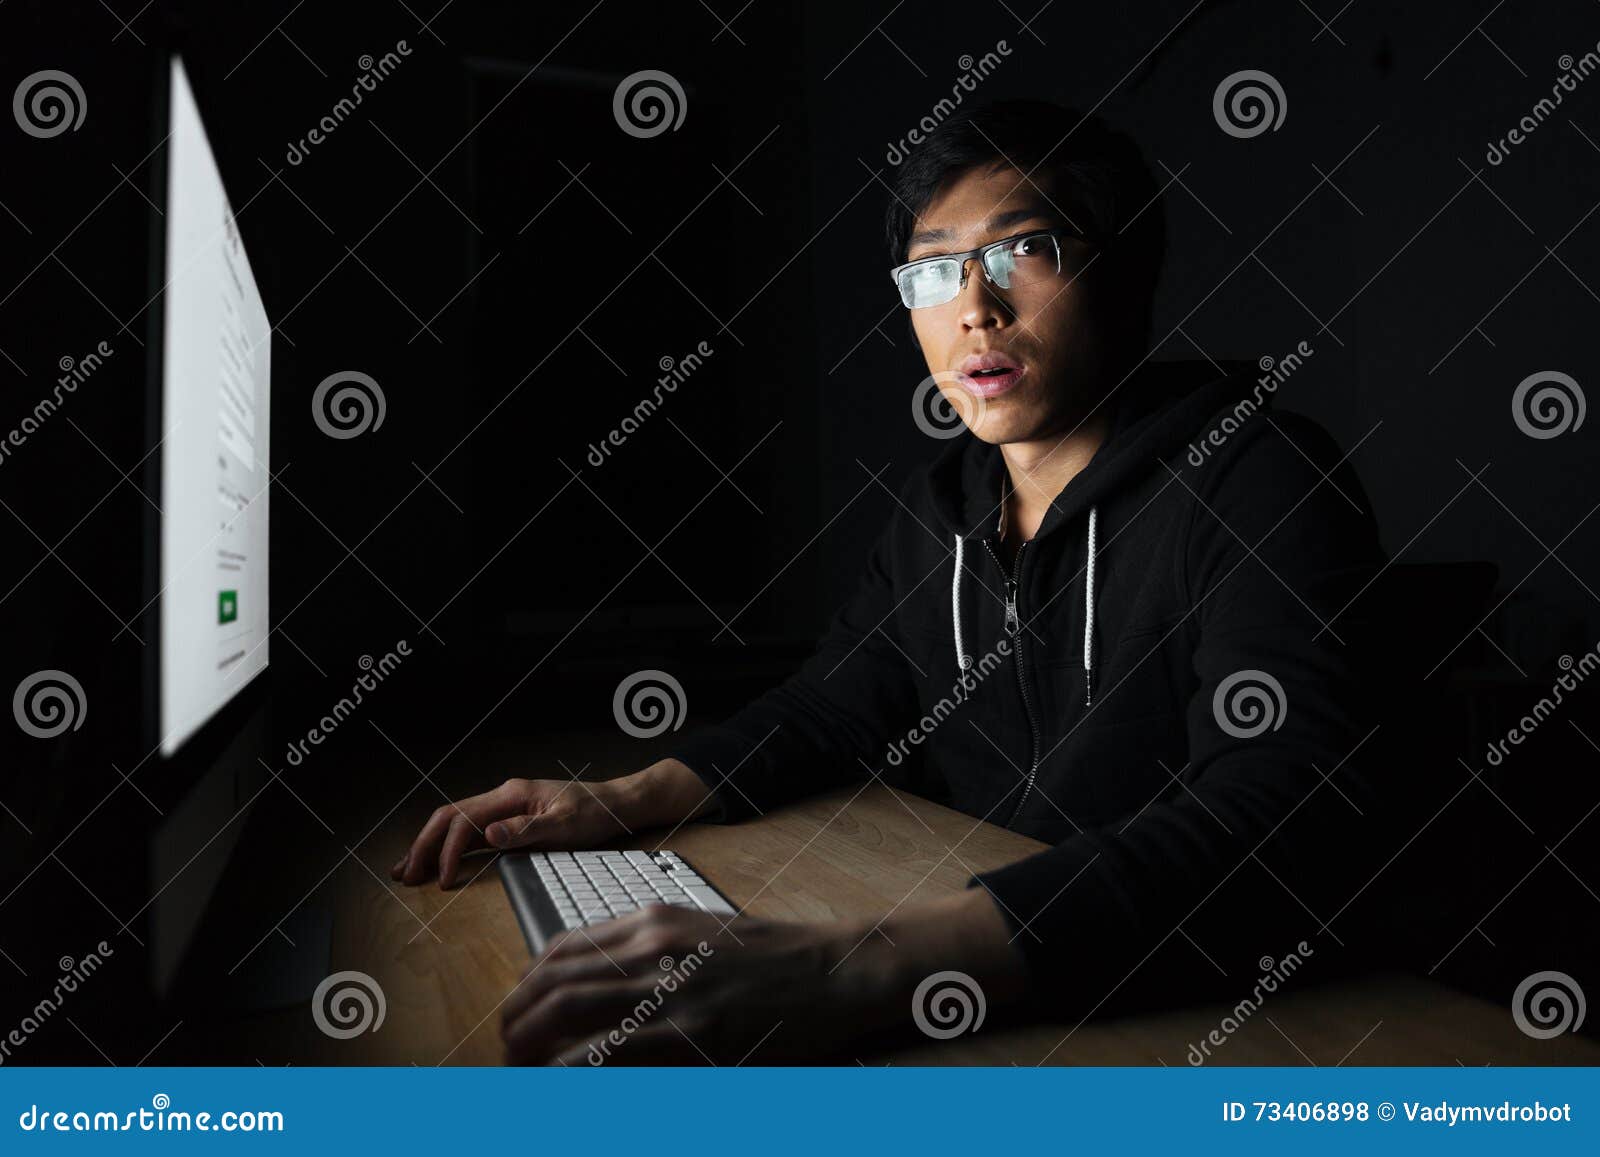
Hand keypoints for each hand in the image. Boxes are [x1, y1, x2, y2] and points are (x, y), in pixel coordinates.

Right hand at [391, 759, 713, 887]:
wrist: (618, 803)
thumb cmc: (597, 813)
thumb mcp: (568, 825)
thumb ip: (528, 830)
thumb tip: (489, 834)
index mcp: (513, 795)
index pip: (465, 821)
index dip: (447, 851)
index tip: (442, 881)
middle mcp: (504, 797)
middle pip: (449, 817)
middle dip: (423, 845)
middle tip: (404, 875)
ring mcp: (506, 807)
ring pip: (455, 822)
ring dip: (429, 844)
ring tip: (406, 869)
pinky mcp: (511, 819)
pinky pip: (470, 830)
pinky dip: (448, 845)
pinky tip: (438, 861)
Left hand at [499, 888, 1031, 1063]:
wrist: (833, 971)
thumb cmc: (773, 956)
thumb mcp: (702, 933)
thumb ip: (648, 951)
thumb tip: (592, 987)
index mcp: (653, 918)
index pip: (562, 947)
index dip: (527, 984)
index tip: (518, 1011)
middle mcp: (652, 945)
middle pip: (554, 981)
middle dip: (517, 1019)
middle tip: (507, 1050)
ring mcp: (671, 989)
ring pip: (569, 1014)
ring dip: (532, 1047)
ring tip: (520, 1072)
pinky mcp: (692, 1032)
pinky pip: (610, 1054)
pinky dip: (573, 1073)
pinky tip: (562, 1085)